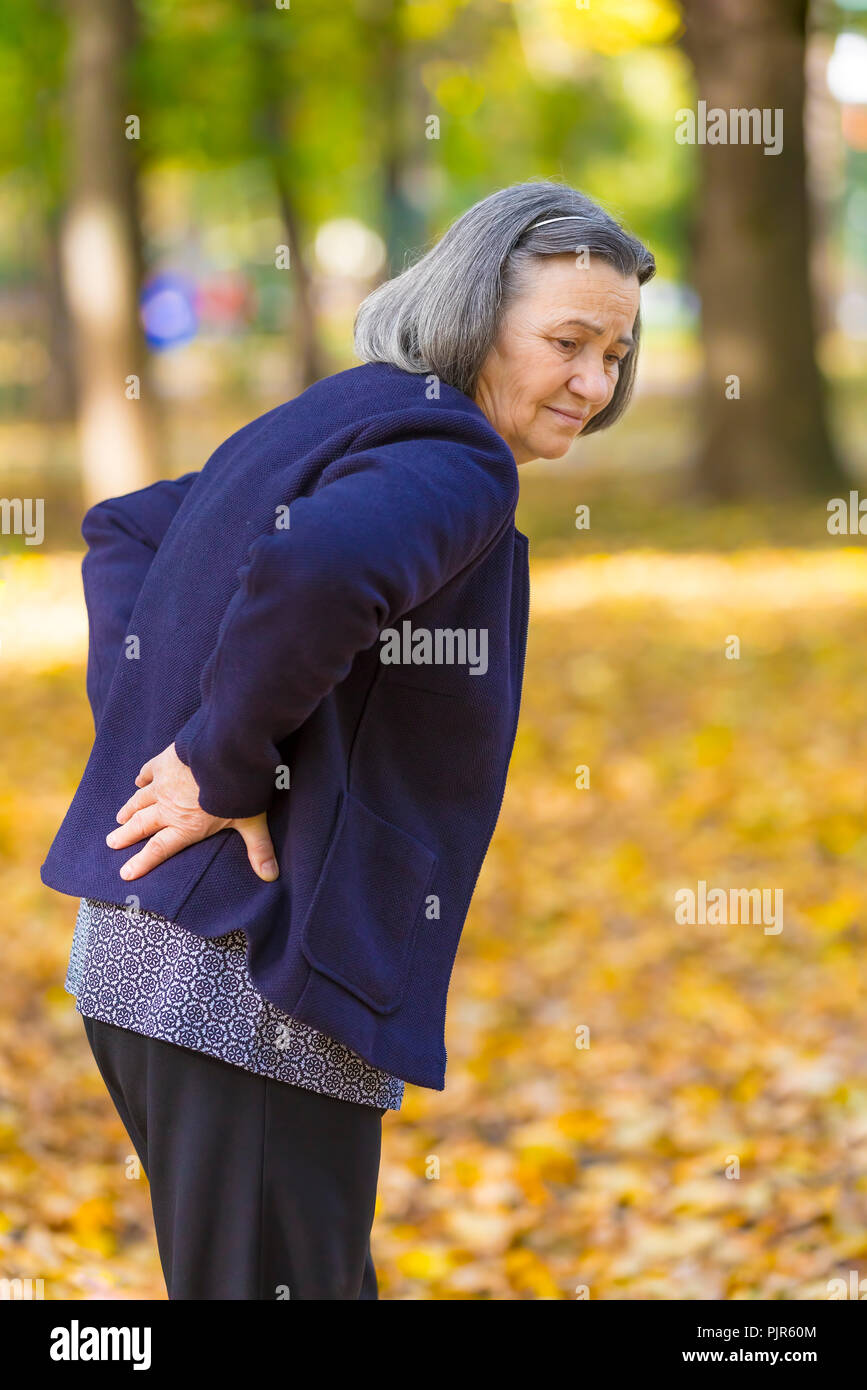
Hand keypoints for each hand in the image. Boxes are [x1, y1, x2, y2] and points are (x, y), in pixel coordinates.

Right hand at [106, 742, 278, 882]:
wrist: (225, 751)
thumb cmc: (238, 790)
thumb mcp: (251, 822)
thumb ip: (259, 849)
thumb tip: (271, 876)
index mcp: (186, 826)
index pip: (159, 849)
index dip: (142, 863)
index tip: (125, 874)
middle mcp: (168, 808)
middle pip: (142, 825)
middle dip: (126, 836)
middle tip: (111, 842)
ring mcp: (163, 783)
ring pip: (140, 800)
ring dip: (128, 810)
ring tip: (119, 818)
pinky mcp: (164, 761)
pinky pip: (148, 771)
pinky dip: (142, 778)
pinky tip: (137, 781)